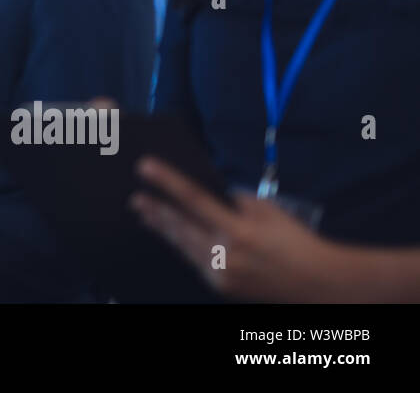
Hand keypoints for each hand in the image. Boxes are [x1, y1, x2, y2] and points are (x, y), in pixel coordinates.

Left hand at [130, 156, 342, 301]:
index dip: (167, 182)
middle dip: (156, 211)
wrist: (318, 285)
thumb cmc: (296, 242)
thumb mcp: (270, 211)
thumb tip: (215, 194)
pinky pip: (195, 261)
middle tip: (134, 197)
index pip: (194, 200)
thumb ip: (238, 201)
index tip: (145, 167)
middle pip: (180, 227)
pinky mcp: (220, 287)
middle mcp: (225, 255)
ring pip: (183, 246)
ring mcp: (220, 275)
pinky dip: (181, 246)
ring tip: (144, 212)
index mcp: (239, 231)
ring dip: (163, 228)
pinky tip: (169, 235)